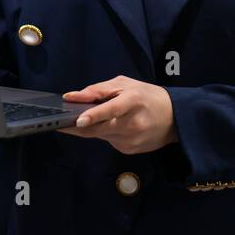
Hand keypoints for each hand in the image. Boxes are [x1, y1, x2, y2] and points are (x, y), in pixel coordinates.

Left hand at [56, 75, 178, 154]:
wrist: (175, 118)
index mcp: (133, 100)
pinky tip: (114, 127)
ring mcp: (132, 140)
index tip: (77, 120)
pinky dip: (105, 134)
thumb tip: (73, 97)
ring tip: (89, 119)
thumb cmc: (147, 96)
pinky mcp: (129, 150)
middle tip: (60, 124)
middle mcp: (133, 123)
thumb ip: (98, 90)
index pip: (111, 109)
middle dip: (77, 127)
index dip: (93, 115)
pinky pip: (109, 141)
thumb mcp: (125, 84)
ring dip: (91, 128)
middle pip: (99, 129)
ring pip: (100, 136)